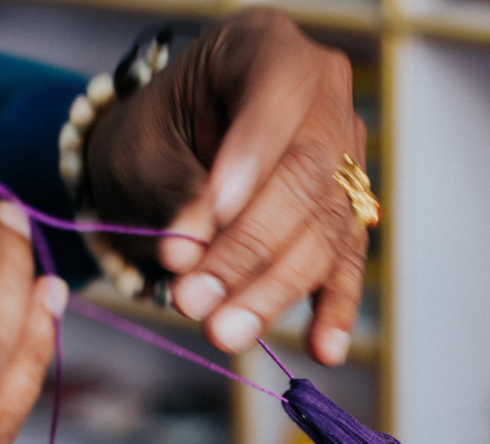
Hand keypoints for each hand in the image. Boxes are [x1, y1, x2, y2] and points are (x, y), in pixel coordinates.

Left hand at [87, 8, 367, 365]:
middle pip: (305, 183)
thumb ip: (172, 194)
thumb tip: (192, 252)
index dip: (248, 161)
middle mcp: (322, 102)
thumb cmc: (155, 135)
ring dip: (272, 291)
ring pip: (323, 233)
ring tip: (226, 331)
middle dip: (248, 251)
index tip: (210, 216)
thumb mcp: (142, 149)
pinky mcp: (346, 219)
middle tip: (198, 303)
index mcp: (269, 50)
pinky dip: (332, 309)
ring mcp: (344, 162)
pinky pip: (345, 265)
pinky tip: (324, 347)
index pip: (273, 103)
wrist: (173, 152)